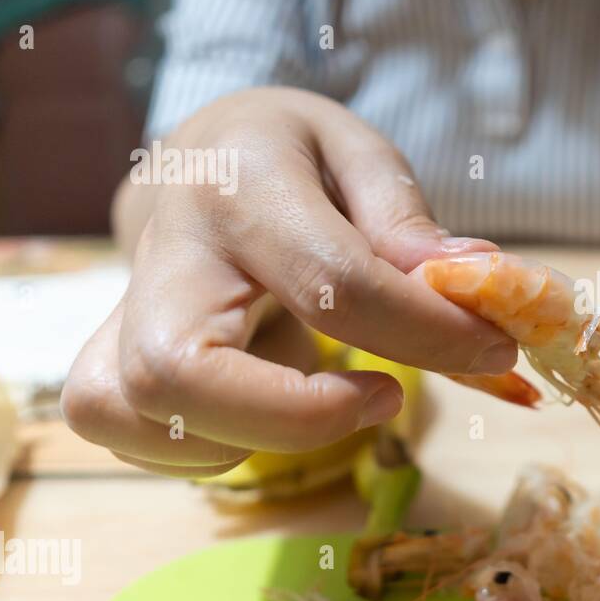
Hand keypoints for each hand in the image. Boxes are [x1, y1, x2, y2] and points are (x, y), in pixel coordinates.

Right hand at [62, 87, 516, 475]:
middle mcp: (164, 255)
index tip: (492, 347)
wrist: (194, 162)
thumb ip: (405, 218)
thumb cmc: (287, 158)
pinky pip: (142, 441)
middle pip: (179, 372)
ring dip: (258, 436)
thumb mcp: (357, 153)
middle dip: (297, 417)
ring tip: (326, 393)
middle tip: (385, 398)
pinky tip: (271, 407)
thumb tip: (466, 281)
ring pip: (144, 417)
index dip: (425, 333)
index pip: (332, 284)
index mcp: (238, 186)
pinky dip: (218, 447)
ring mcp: (122, 318)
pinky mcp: (107, 368)